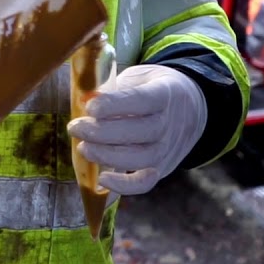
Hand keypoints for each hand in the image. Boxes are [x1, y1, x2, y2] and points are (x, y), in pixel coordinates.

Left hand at [67, 64, 206, 195]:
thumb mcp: (136, 77)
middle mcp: (170, 123)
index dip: (115, 105)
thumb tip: (83, 101)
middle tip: (75, 127)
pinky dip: (124, 186)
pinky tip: (101, 179)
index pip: (142, 100)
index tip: (90, 106)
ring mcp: (167, 148)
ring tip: (83, 148)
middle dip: (103, 132)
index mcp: (165, 93)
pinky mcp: (161, 168)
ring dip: (108, 156)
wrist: (187, 106)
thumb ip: (112, 88)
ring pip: (142, 158)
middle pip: (141, 132)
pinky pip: (145, 182)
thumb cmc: (149, 88)